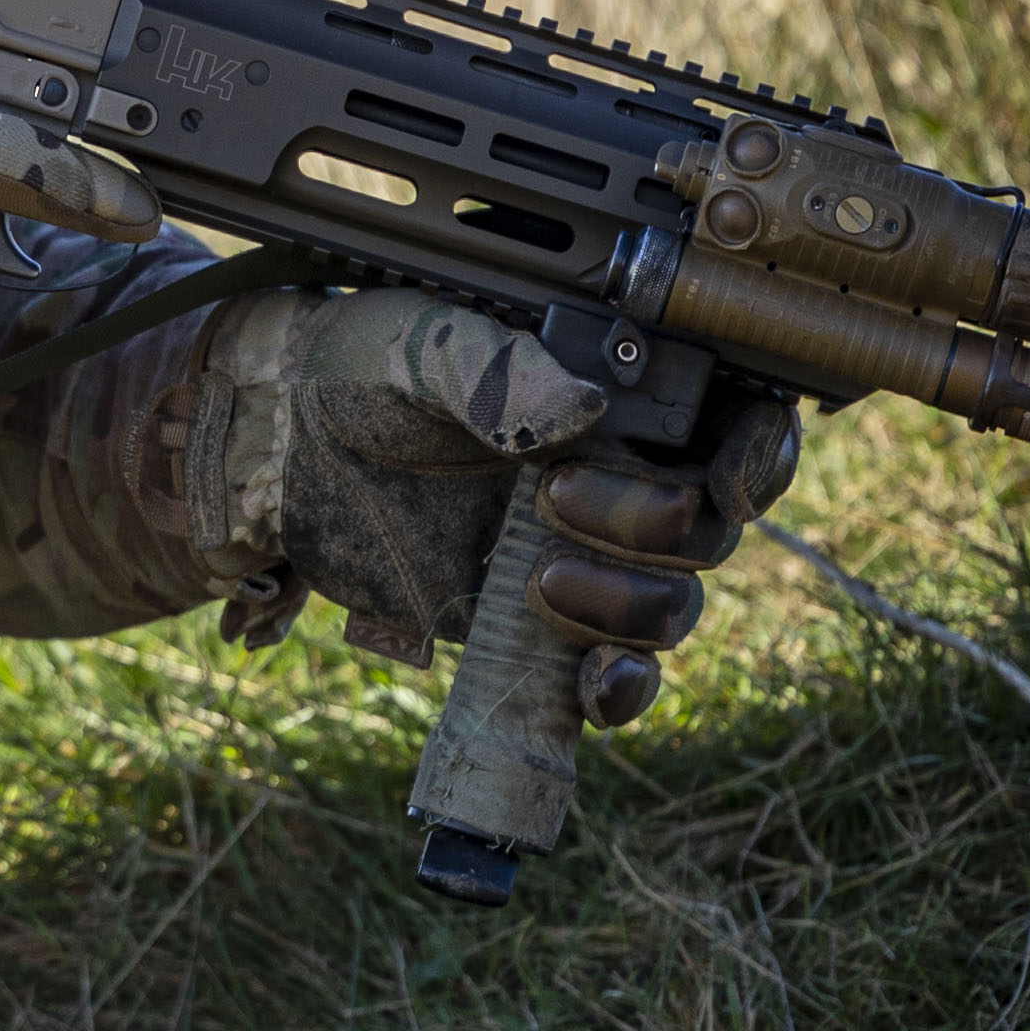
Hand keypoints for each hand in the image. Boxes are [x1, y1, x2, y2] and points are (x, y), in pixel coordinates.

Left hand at [180, 292, 799, 717]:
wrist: (271, 444)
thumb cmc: (355, 364)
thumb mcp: (420, 339)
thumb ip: (495, 368)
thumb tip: (578, 412)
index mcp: (619, 394)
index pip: (736, 427)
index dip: (758, 457)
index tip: (728, 472)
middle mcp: (620, 477)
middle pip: (708, 530)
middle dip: (654, 525)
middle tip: (553, 498)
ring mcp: (583, 557)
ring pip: (669, 609)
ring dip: (628, 607)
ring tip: (538, 580)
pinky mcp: (532, 625)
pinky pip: (609, 677)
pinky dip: (617, 691)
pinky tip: (593, 690)